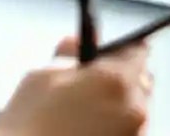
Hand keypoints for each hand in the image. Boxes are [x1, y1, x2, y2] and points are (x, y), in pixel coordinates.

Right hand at [0, 35, 152, 135]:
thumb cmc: (30, 127)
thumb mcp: (39, 78)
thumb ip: (67, 55)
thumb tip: (76, 42)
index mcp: (116, 80)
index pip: (137, 50)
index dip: (121, 48)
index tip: (110, 52)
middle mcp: (135, 109)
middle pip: (140, 82)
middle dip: (120, 79)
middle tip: (92, 85)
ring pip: (135, 111)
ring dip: (118, 107)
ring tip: (85, 114)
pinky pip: (128, 133)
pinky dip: (114, 128)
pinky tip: (87, 131)